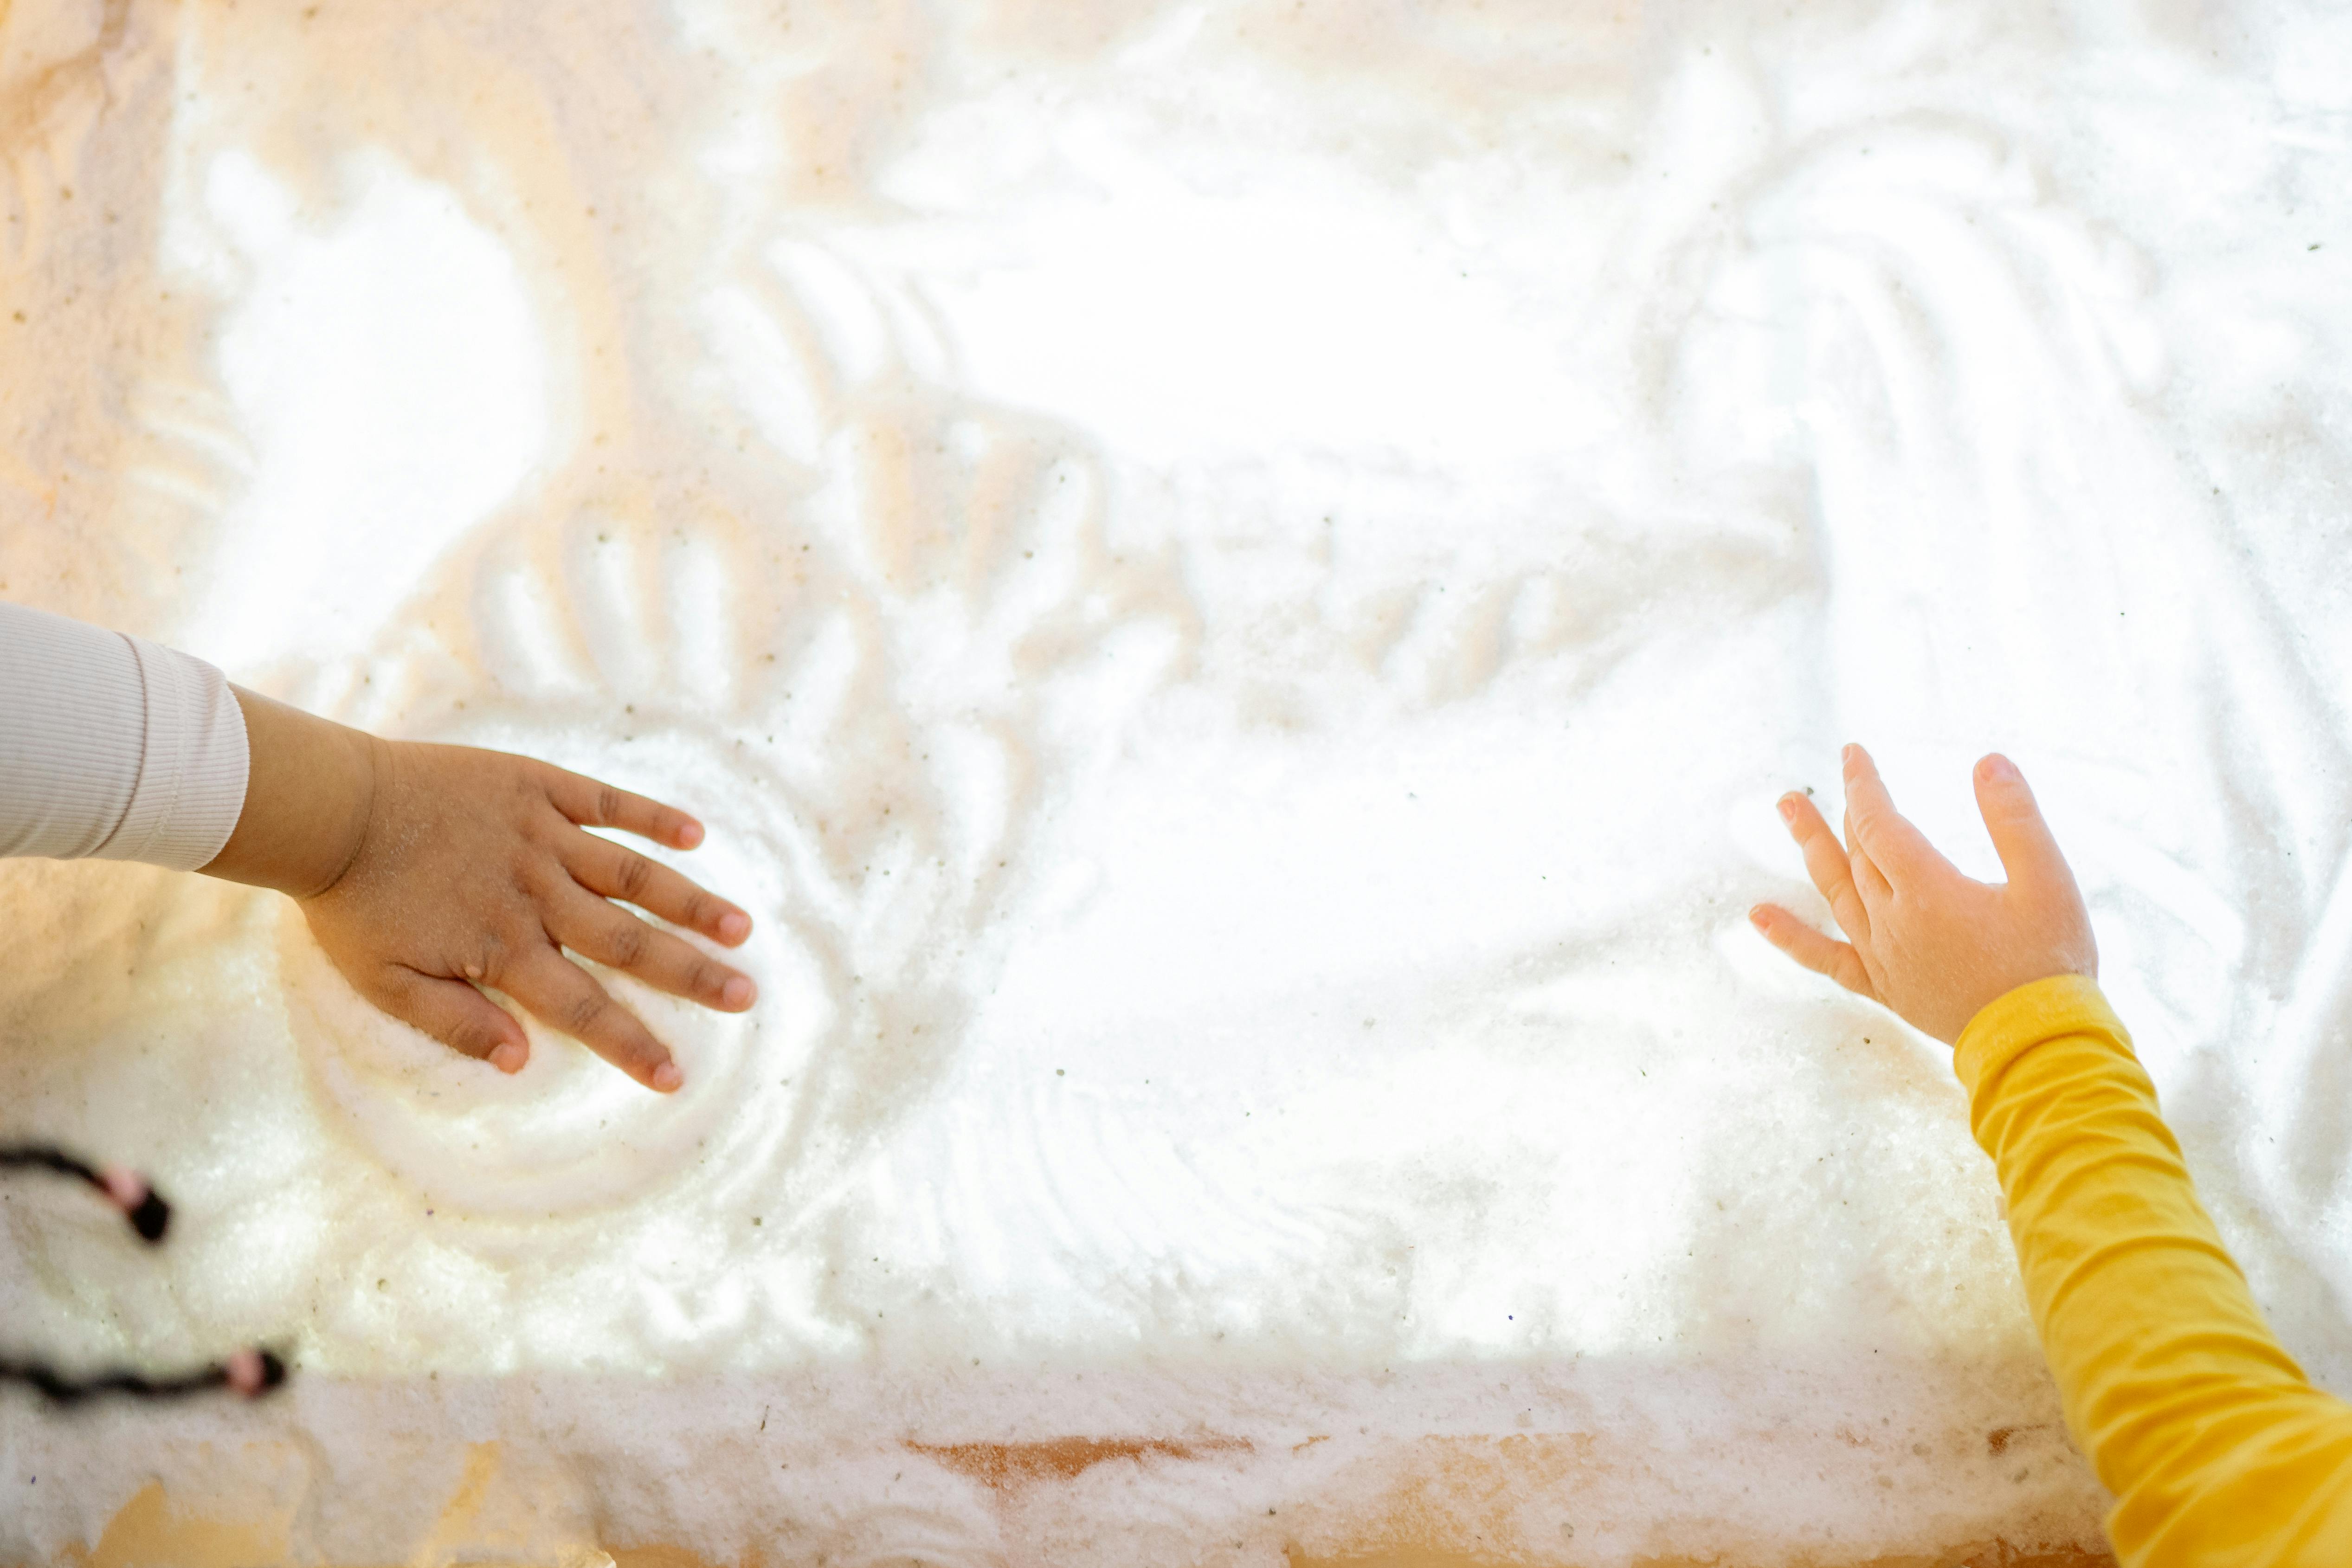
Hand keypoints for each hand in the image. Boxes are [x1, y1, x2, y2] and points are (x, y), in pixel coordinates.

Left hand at [204, 689, 754, 1091]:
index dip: (632, 1045)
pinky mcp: (537, 787)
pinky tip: (696, 834)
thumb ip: (455, 1024)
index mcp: (504, 949)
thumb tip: (522, 1062)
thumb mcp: (385, 983)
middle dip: (692, 975)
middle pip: (630, 942)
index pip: (584, 1009)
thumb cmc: (352, 903)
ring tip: (740, 926)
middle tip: (746, 995)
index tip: (675, 1076)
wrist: (329, 808)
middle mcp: (537, 895)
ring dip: (690, 902)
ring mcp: (543, 837)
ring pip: (633, 874)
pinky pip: (607, 802)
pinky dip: (652, 817)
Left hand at [1747, 744, 2097, 1045]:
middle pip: (1856, 851)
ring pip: (1835, 890)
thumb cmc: (2050, 962)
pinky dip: (1791, 937)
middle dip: (1841, 808)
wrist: (2038, 1044)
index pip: (1879, 823)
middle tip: (1827, 772)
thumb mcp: (2049, 882)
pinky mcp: (1884, 986)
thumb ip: (2015, 820)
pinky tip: (1759, 916)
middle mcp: (1893, 920)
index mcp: (1927, 890)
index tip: (1852, 753)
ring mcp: (1882, 954)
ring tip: (1785, 808)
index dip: (1863, 785)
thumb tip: (1987, 761)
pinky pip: (1827, 957)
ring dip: (1810, 846)